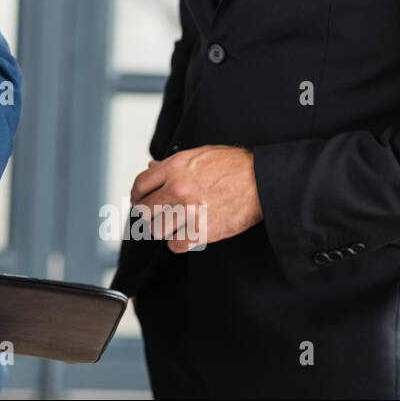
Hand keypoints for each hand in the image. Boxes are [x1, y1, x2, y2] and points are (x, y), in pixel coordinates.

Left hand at [129, 144, 262, 251]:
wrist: (262, 181)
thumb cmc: (233, 166)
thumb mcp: (198, 155)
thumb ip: (171, 164)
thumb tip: (151, 168)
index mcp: (174, 167)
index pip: (139, 185)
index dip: (137, 195)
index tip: (139, 200)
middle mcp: (178, 189)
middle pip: (144, 210)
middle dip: (147, 213)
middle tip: (155, 214)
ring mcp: (189, 211)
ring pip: (157, 229)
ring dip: (163, 228)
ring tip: (173, 224)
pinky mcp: (203, 231)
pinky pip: (176, 244)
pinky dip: (178, 242)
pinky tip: (185, 234)